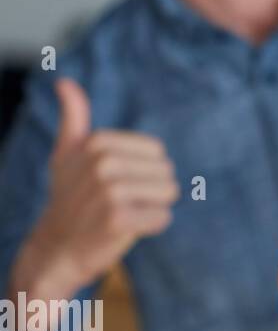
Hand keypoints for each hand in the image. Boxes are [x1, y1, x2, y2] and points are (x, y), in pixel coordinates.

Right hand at [28, 78, 177, 292]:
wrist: (57, 249)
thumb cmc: (70, 198)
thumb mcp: (68, 154)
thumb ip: (74, 117)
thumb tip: (64, 81)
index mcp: (98, 142)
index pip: (158, 153)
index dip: (144, 172)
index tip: (113, 183)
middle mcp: (103, 162)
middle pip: (166, 173)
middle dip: (150, 192)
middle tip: (117, 203)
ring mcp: (109, 190)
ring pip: (168, 195)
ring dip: (151, 209)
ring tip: (122, 214)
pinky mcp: (118, 219)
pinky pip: (162, 218)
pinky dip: (149, 228)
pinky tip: (123, 230)